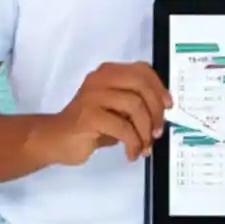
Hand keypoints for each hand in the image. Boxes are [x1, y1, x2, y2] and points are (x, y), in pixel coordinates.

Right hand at [27, 61, 171, 165]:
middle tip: (158, 131)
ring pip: (135, 105)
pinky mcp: (89, 116)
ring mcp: (93, 96)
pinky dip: (133, 143)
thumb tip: (162, 110)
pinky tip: (131, 153)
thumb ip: (134, 103)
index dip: (159, 87)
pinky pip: (123, 128)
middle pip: (140, 84)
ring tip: (144, 146)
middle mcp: (100, 79)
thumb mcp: (115, 109)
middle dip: (156, 110)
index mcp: (108, 73)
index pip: (142, 70)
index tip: (168, 106)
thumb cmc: (88, 126)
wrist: (56, 139)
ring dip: (146, 131)